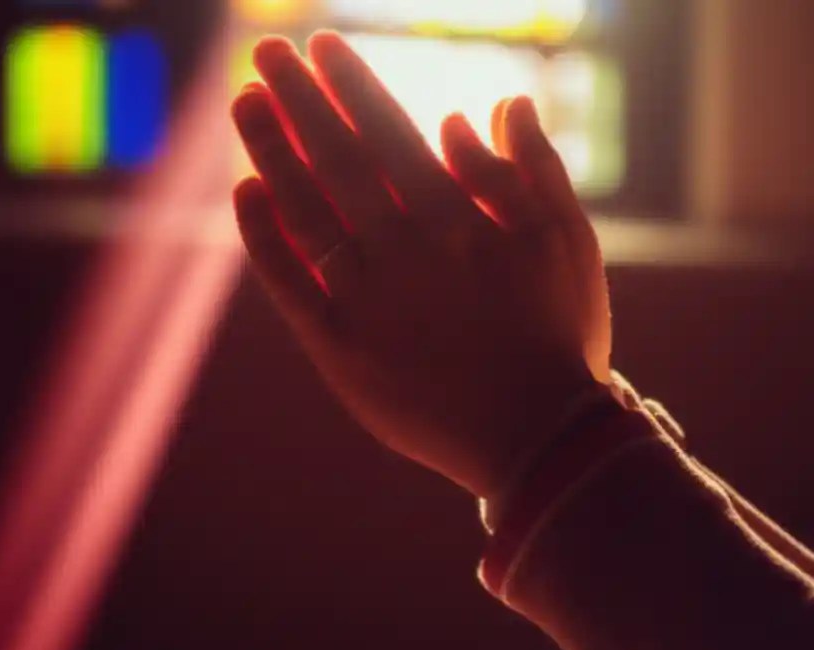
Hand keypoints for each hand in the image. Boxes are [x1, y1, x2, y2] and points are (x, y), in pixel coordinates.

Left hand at [231, 32, 611, 497]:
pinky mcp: (339, 350)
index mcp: (458, 219)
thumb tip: (493, 106)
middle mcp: (405, 250)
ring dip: (270, 150)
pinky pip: (289, 282)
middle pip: (338, 158)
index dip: (352, 85)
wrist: (537, 439)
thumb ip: (532, 170)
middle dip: (298, 98)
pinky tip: (246, 192)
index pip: (390, 132)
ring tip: (244, 102)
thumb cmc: (562, 336)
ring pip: (305, 210)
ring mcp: (366, 301)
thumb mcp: (569, 243)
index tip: (323, 46)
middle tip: (265, 51)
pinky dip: (264, 236)